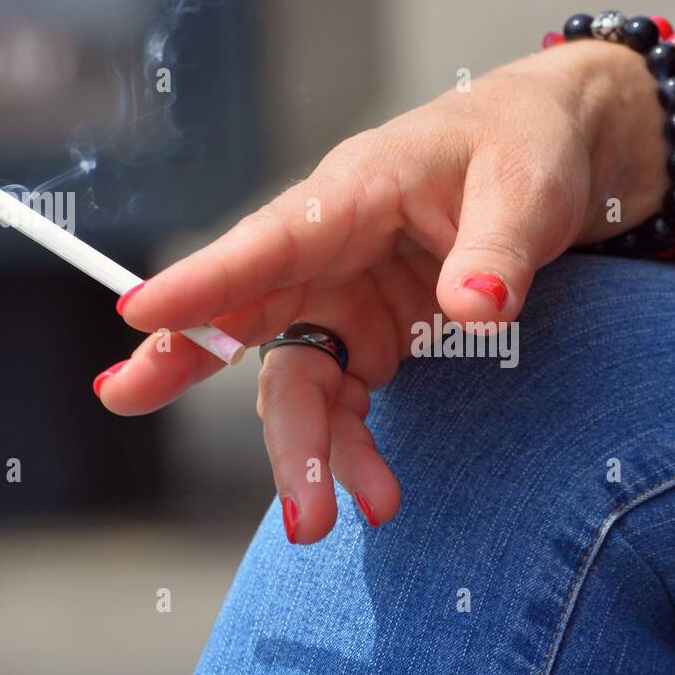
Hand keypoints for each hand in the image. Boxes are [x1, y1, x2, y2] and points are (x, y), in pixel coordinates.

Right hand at [97, 40, 667, 542]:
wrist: (551, 158)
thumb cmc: (525, 150)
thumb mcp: (527, 188)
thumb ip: (499, 249)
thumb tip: (477, 306)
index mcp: (355, 192)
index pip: (271, 237)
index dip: (204, 278)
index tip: (135, 311)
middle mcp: (331, 249)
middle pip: (247, 310)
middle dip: (183, 358)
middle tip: (123, 398)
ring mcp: (346, 299)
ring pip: (297, 379)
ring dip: (299, 449)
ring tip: (313, 525)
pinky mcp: (371, 338)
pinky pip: (343, 403)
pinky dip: (350, 452)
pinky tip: (375, 497)